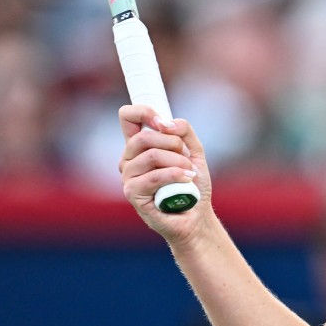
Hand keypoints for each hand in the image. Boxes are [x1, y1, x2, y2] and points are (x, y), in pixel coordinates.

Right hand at [119, 104, 212, 240]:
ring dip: (178, 161)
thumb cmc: (191, 183)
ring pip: (151, 155)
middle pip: (143, 137)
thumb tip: (166, 123)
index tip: (163, 121)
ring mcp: (128, 177)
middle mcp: (129, 160)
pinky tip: (186, 179)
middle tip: (186, 155)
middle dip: (172, 142)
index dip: (143, 111)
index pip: (128, 117)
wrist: (197, 214)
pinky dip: (176, 175)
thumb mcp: (194, 150)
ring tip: (189, 172)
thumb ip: (183, 130)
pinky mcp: (133, 194)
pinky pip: (154, 176)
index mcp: (139, 146)